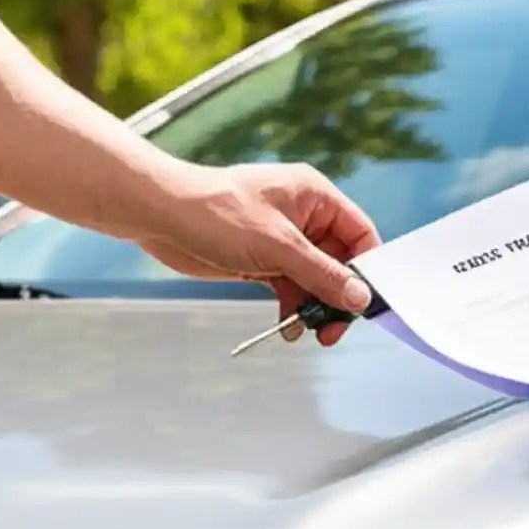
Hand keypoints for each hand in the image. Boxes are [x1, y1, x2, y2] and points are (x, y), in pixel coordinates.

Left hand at [133, 161, 380, 345]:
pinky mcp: (263, 258)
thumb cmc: (218, 214)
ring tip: (309, 333)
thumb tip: (360, 298)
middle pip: (340, 261)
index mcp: (316, 196)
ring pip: (315, 278)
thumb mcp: (279, 247)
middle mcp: (305, 216)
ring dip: (314, 306)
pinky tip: (288, 326)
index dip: (367, 269)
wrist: (160, 216)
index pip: (360, 233)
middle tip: (334, 330)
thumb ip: (323, 275)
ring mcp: (283, 239)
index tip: (366, 303)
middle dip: (337, 296)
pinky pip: (291, 286)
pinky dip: (293, 306)